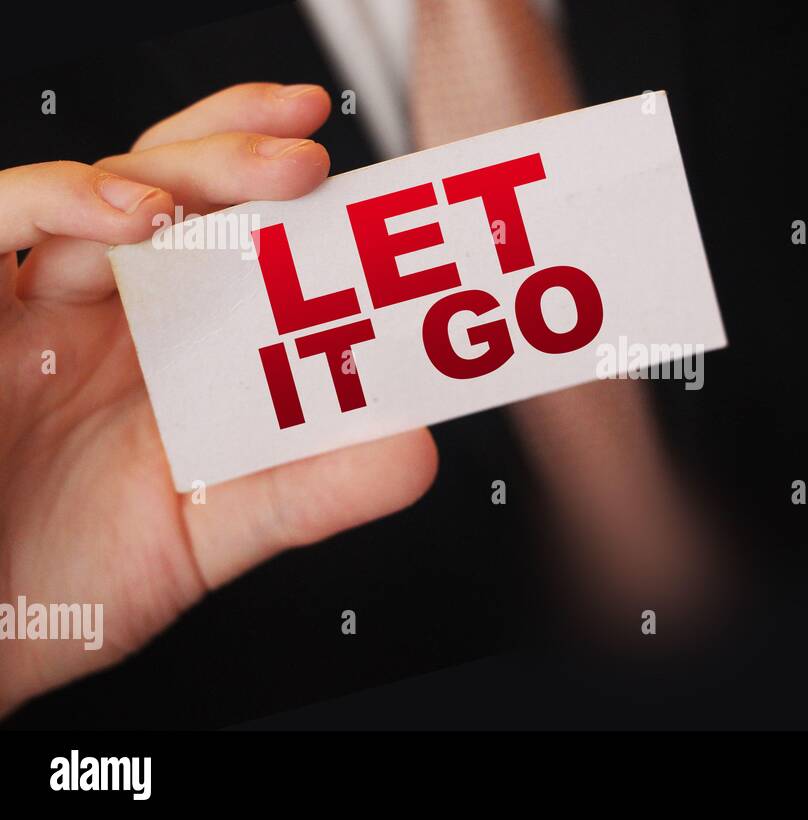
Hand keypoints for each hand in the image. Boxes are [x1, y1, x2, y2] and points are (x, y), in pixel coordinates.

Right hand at [0, 83, 437, 715]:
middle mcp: (101, 309)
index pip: (232, 237)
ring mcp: (26, 305)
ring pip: (99, 193)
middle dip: (243, 156)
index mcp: (169, 344)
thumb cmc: (70, 581)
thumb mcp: (209, 535)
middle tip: (312, 156)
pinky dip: (59, 201)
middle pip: (172, 190)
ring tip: (263, 176)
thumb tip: (415, 448)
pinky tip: (132, 209)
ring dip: (182, 171)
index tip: (361, 179)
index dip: (289, 195)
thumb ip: (307, 490)